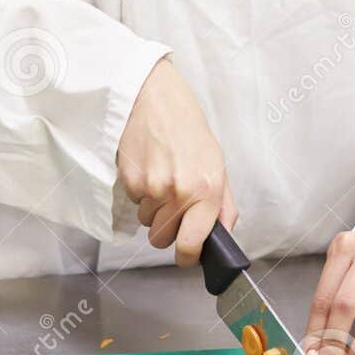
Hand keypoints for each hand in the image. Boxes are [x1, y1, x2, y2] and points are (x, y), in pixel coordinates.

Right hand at [116, 57, 237, 266]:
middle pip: (162, 239)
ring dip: (152, 209)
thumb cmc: (186, 126)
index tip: (186, 255)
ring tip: (160, 176)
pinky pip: (134, 203)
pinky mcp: (130, 181)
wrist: (154, 97)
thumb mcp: (216, 162)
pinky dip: (139, 193)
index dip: (187, 256)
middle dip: (166, 228)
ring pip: (146, 222)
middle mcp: (180, 192)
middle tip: (171, 203)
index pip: (192, 244)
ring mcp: (153, 188)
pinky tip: (148, 168)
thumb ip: (222, 203)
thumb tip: (224, 234)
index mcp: (208, 189)